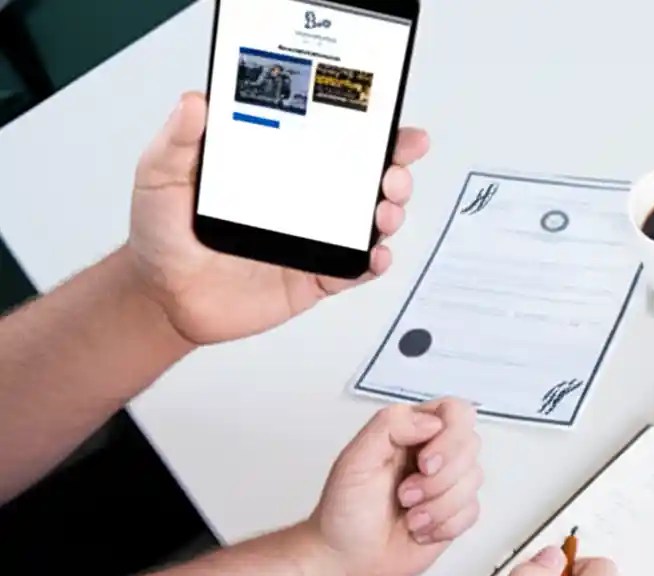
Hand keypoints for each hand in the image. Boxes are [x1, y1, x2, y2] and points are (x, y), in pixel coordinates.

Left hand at [125, 92, 430, 345]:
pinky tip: (376, 253)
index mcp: (279, 166)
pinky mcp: (314, 278)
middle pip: (367, 178)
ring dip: (390, 212)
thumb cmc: (163, 235)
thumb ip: (177, 140)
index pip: (333, 139)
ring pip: (371, 222)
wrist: (162, 297)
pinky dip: (374, 262)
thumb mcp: (160, 175)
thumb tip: (194, 101)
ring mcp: (314, 240)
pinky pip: (355, 270)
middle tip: (393, 169)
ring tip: (384, 210)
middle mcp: (305, 199)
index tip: (388, 118)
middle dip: (395, 168)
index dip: (368, 128)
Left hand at [306, 398, 481, 575]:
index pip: (455, 412)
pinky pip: (472, 511)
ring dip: (439, 505)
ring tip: (408, 519)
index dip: (450, 436)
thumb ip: (390, 426)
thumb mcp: (355, 459)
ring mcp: (448, 484)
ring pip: (474, 480)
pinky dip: (445, 525)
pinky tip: (420, 532)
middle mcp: (435, 453)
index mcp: (411, 431)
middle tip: (404, 497)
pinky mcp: (455, 514)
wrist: (347, 561)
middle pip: (471, 444)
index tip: (424, 464)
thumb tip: (433, 422)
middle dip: (440, 478)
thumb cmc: (344, 510)